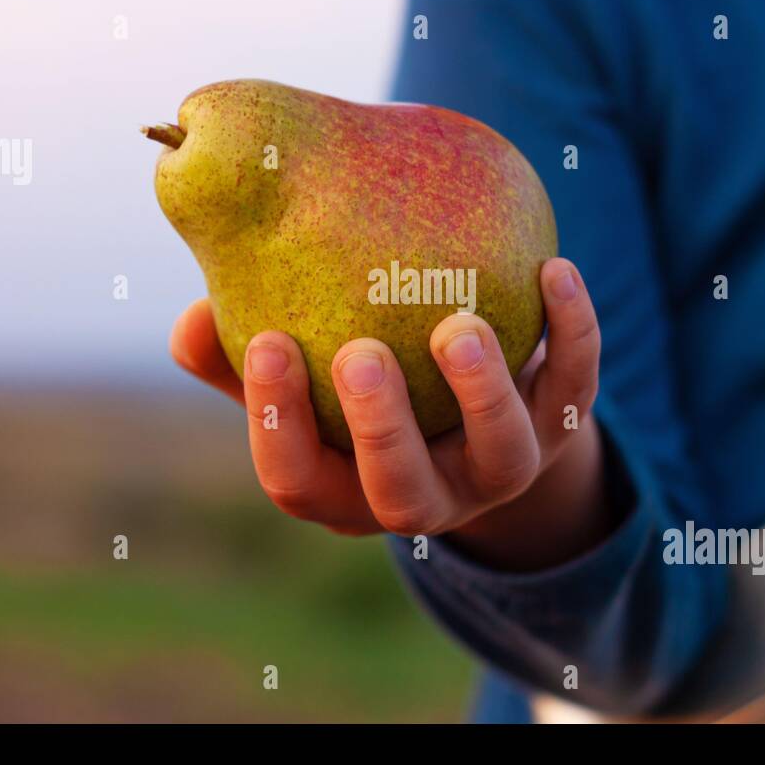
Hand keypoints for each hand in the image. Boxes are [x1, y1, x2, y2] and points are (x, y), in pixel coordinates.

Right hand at [170, 258, 617, 569]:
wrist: (469, 409)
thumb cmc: (358, 386)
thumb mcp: (301, 378)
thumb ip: (241, 355)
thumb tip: (189, 318)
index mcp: (346, 489)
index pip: (299, 481)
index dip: (278, 423)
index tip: (269, 343)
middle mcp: (424, 496)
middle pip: (401, 493)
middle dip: (381, 430)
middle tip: (361, 355)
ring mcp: (498, 469)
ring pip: (501, 456)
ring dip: (482, 394)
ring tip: (458, 326)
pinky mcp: (558, 428)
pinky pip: (575, 389)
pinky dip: (574, 332)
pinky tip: (554, 268)